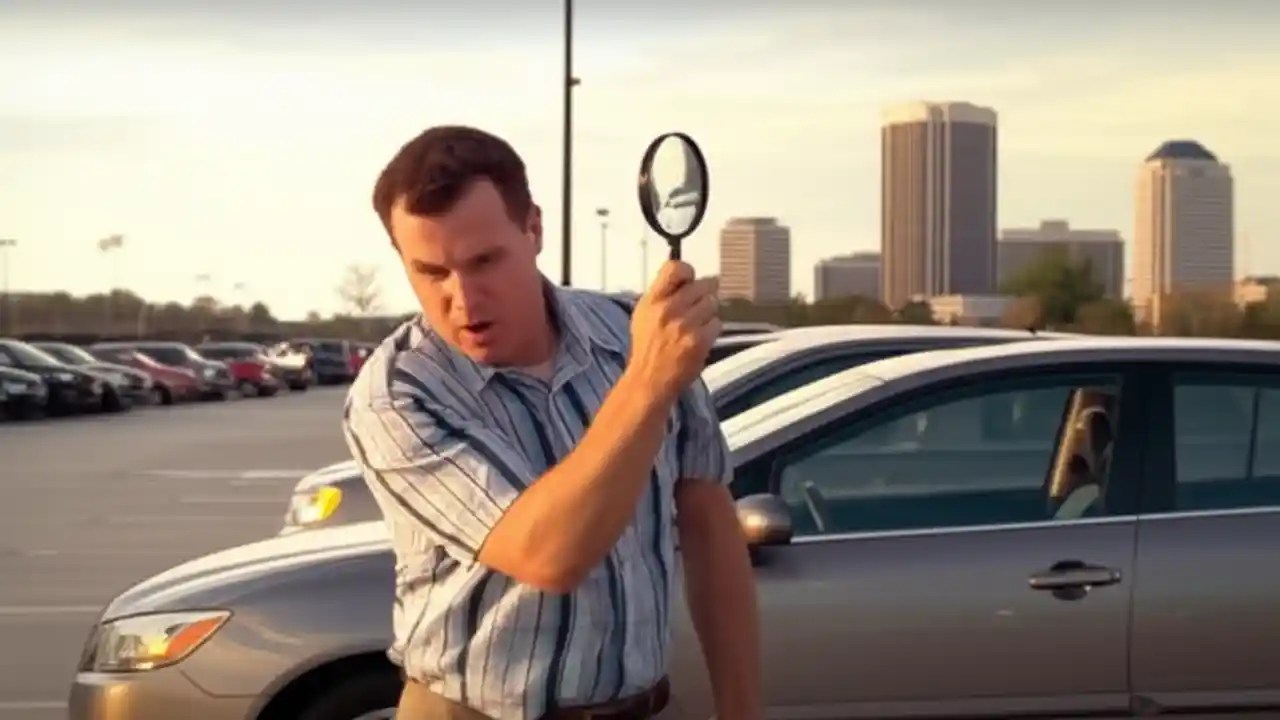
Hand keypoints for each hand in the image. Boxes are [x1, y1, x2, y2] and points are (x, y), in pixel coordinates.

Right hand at [627, 260, 720, 403]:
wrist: (649, 380)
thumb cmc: (648, 346)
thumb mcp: (644, 314)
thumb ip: (663, 294)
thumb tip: (687, 279)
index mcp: (652, 300)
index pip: (675, 268)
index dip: (688, 271)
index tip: (690, 280)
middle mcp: (668, 309)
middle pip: (702, 285)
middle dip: (704, 294)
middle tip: (698, 306)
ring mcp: (685, 325)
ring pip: (712, 303)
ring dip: (709, 312)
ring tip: (697, 324)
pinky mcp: (699, 341)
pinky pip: (717, 323)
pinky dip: (711, 330)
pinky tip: (700, 338)